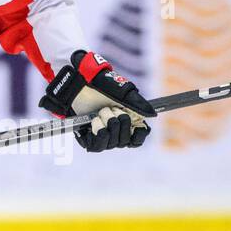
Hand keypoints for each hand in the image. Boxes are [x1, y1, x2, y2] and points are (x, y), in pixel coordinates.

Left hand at [38, 51, 154, 151]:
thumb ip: (138, 104)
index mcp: (126, 123)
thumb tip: (152, 114)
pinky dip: (99, 130)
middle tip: (111, 108)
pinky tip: (94, 121)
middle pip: (125, 141)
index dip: (139, 135)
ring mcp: (102, 138)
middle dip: (120, 122)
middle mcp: (115, 133)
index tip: (138, 126)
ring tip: (100, 111)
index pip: (137, 140)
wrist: (79, 85)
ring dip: (108, 123)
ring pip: (113, 143)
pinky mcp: (88, 140)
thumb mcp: (123, 92)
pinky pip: (99, 145)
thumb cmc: (101, 86)